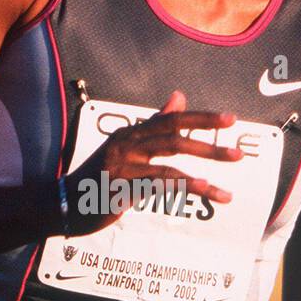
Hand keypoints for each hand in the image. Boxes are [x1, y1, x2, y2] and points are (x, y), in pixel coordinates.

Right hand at [63, 90, 242, 234]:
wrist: (62, 204)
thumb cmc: (99, 177)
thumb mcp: (127, 146)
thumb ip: (155, 122)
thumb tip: (180, 96)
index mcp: (131, 133)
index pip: (172, 120)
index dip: (202, 118)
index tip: (231, 120)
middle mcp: (127, 145)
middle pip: (174, 138)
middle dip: (210, 146)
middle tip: (239, 155)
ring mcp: (122, 167)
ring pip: (169, 168)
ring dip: (202, 181)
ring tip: (228, 192)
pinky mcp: (119, 191)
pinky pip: (155, 189)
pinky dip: (180, 190)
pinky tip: (201, 193)